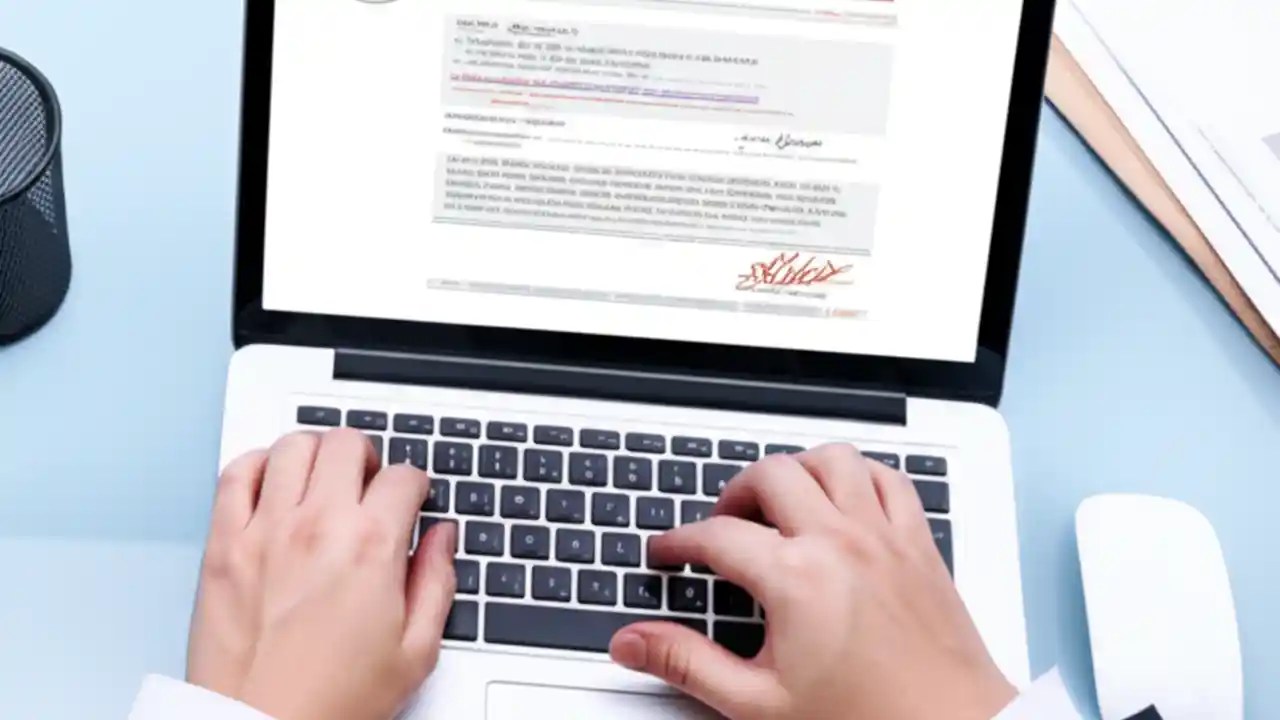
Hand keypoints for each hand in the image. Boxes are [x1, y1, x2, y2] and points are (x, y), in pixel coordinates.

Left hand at [187, 429, 456, 719]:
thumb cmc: (334, 701)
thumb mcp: (415, 651)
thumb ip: (436, 582)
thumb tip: (443, 538)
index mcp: (372, 547)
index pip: (404, 475)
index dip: (415, 485)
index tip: (410, 499)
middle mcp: (318, 526)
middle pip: (348, 444)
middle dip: (368, 458)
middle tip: (368, 485)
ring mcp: (265, 530)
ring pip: (293, 446)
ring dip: (315, 454)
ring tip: (322, 480)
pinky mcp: (223, 544)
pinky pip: (236, 474)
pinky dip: (257, 466)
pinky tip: (273, 484)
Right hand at [609, 444, 1015, 719]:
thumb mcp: (759, 703)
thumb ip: (688, 664)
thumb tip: (635, 643)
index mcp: (796, 578)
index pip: (716, 536)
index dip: (679, 542)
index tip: (668, 553)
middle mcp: (840, 542)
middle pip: (770, 475)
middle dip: (733, 493)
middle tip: (721, 526)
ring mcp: (884, 535)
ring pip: (831, 459)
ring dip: (797, 470)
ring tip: (778, 501)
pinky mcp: (918, 543)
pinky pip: (888, 478)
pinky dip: (859, 475)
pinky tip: (844, 498)